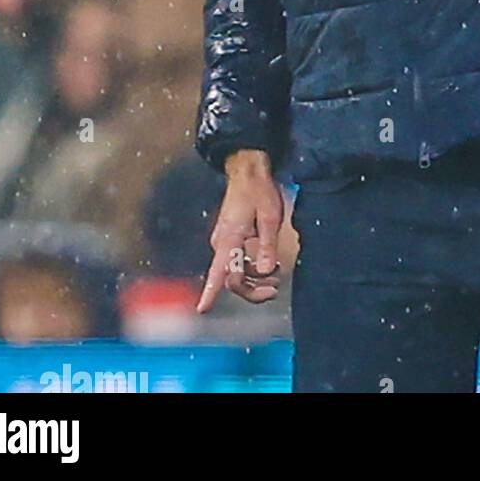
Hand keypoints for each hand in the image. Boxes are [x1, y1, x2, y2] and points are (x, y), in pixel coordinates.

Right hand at [197, 152, 284, 312]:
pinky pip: (238, 261)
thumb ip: (267, 245)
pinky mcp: (230, 238)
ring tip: (277, 277)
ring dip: (255, 280)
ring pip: (236, 272)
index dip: (210, 292)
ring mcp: (225, 241)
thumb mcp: (270, 217)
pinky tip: (270, 265)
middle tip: (274, 290)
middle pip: (232, 278)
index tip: (202, 310)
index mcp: (230, 238)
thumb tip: (266, 271)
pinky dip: (253, 268)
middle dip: (252, 290)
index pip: (219, 272)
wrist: (248, 171)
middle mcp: (222, 243)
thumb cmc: (259, 191)